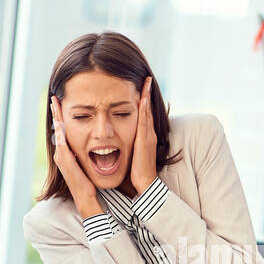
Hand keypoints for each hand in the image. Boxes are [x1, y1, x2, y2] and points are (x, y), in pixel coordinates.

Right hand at [50, 95, 102, 218]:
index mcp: (66, 153)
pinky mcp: (64, 159)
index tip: (61, 105)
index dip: (61, 118)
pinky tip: (59, 119)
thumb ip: (85, 155)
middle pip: (57, 128)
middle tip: (55, 98)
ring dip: (56, 117)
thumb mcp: (86, 164)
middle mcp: (60, 153)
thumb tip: (91, 147)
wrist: (85, 196)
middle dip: (56, 113)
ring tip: (55, 103)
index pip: (62, 131)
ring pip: (57, 131)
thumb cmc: (88, 182)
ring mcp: (61, 155)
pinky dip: (60, 129)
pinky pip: (61, 140)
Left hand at [129, 76, 157, 194]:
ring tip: (145, 82)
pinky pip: (145, 120)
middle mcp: (149, 134)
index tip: (139, 90)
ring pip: (147, 111)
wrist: (145, 184)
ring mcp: (148, 136)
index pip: (143, 116)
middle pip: (147, 109)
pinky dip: (144, 107)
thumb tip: (114, 144)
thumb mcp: (130, 156)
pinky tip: (142, 97)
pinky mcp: (145, 140)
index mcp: (144, 138)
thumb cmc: (136, 174)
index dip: (142, 102)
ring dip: (146, 96)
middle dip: (146, 94)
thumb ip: (125, 148)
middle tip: (145, 79)